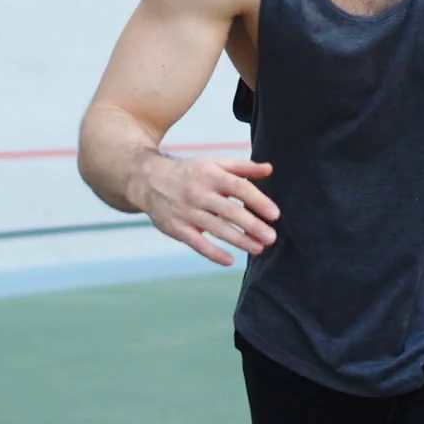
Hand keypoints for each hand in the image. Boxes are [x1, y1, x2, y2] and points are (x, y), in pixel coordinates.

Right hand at [130, 157, 279, 265]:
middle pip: (230, 211)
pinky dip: (213, 253)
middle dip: (252, 226)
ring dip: (239, 241)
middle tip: (271, 237)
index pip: (239, 188)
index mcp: (211, 174)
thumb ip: (243, 167)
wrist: (148, 180)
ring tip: (258, 248)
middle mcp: (198, 193)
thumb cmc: (189, 172)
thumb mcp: (214, 163)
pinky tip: (231, 260)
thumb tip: (269, 169)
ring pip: (217, 229)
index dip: (258, 201)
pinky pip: (197, 243)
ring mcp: (186, 211)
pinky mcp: (177, 228)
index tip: (275, 215)